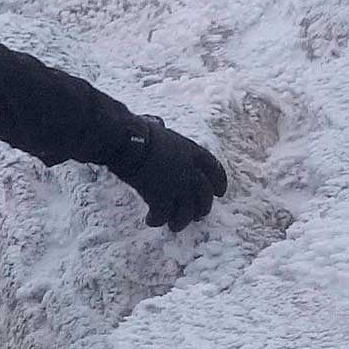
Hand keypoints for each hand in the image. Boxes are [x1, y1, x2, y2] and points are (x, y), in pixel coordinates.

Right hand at [108, 114, 226, 229]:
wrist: (129, 145)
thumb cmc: (139, 133)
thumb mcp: (159, 127)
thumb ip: (164, 129)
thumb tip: (158, 123)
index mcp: (193, 152)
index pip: (215, 169)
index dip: (219, 182)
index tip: (220, 193)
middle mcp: (190, 171)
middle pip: (204, 195)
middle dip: (203, 208)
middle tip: (198, 216)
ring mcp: (176, 187)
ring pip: (187, 212)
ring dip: (182, 221)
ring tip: (175, 226)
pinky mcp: (160, 199)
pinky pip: (163, 215)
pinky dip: (157, 220)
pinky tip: (151, 221)